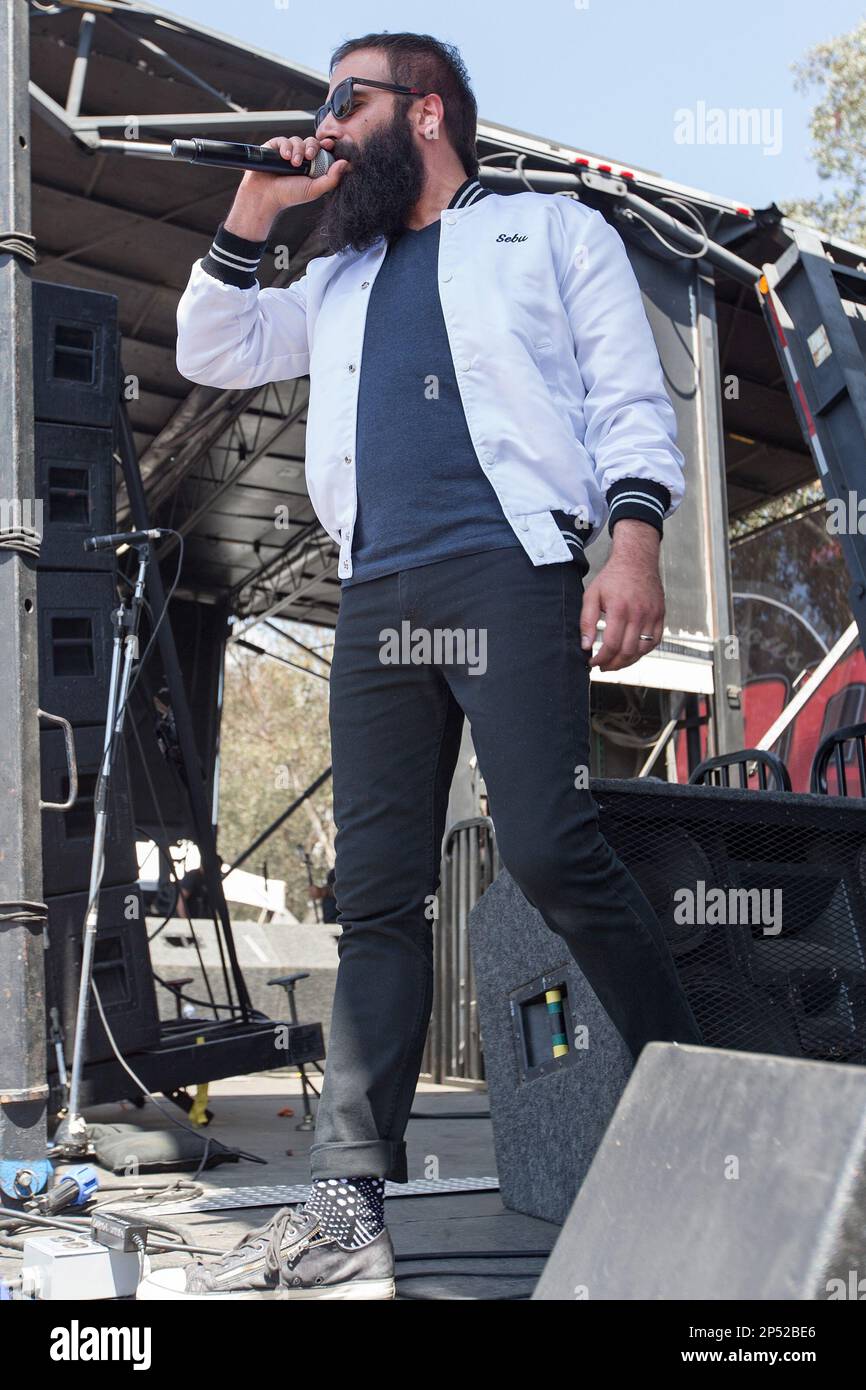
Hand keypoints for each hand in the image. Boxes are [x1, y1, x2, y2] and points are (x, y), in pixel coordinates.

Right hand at [226, 135, 349, 237]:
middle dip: (312, 147)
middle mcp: (301, 157)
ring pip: (298, 140)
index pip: (322, 150)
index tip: (330, 144)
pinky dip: (286, 147)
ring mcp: (288, 151)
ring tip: (294, 163)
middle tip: (309, 156)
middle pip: (312, 142)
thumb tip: (346, 164)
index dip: (327, 145)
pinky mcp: (275, 147)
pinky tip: (285, 156)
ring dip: (297, 150)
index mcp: (312, 166)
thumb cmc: (289, 195)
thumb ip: (331, 178)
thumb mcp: (314, 189)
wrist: (266, 196)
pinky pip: (283, 140)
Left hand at [580, 521, 663, 670]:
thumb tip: (585, 645)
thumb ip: (586, 621)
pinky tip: (632, 652)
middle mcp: (638, 614)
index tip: (593, 662)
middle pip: (627, 651)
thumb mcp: (592, 595)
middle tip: (603, 666)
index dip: (601, 658)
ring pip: (642, 650)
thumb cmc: (613, 577)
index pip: (611, 644)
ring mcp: (652, 615)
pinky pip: (654, 641)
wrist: (636, 560)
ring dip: (628, 661)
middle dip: (613, 664)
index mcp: (619, 609)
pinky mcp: (660, 615)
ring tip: (615, 662)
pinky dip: (643, 651)